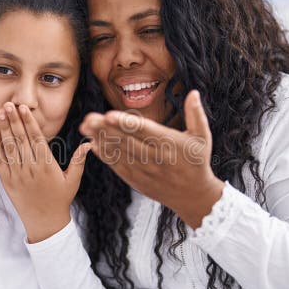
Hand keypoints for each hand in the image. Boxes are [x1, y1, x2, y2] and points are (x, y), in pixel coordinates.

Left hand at [0, 102, 90, 242]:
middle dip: (14, 120)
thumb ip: (79, 160)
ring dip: (4, 129)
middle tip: (9, 104)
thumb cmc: (61, 200)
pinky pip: (1, 161)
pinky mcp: (8, 182)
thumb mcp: (73, 180)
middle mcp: (31, 168)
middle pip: (21, 139)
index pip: (36, 138)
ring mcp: (18, 175)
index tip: (24, 108)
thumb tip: (89, 143)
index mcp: (47, 165)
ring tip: (1, 113)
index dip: (29, 122)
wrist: (45, 222)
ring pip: (9, 148)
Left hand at [79, 90, 224, 227]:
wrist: (192, 196)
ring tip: (85, 127)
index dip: (126, 123)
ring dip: (100, 140)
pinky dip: (105, 155)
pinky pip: (118, 166)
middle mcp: (155, 158)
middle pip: (126, 141)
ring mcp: (144, 170)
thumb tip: (193, 92)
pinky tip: (93, 143)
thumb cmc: (197, 162)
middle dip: (105, 129)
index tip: (109, 114)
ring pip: (119, 153)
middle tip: (89, 118)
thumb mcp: (202, 137)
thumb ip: (196, 114)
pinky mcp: (136, 180)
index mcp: (170, 145)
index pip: (144, 131)